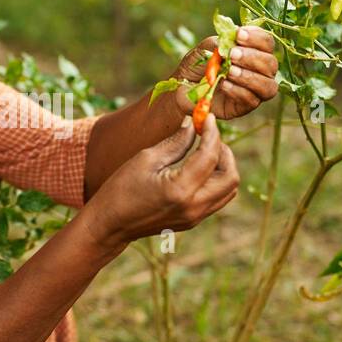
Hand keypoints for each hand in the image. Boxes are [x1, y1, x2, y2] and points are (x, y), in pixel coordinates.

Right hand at [82, 113, 240, 248]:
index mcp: (180, 190)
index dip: (212, 133)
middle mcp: (193, 207)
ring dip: (223, 167)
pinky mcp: (193, 221)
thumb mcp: (146, 159)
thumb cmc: (121, 189)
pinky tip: (199, 167)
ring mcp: (195, 217)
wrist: (110, 224)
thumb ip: (176, 143)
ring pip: (228, 189)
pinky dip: (216, 180)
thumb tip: (193, 126)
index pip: (210, 156)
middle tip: (208, 136)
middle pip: (230, 177)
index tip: (206, 117)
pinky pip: (217, 198)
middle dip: (224, 152)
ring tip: (205, 151)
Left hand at [171, 26, 278, 120]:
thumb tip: (231, 42)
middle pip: (271, 64)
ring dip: (250, 76)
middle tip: (232, 55)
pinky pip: (252, 100)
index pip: (267, 43)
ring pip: (268, 85)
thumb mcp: (203, 50)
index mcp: (252, 52)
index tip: (239, 34)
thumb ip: (218, 43)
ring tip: (229, 71)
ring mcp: (253, 90)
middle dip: (252, 57)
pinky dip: (239, 91)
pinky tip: (224, 85)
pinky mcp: (244, 107)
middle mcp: (258, 71)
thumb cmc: (196, 67)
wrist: (181, 89)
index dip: (257, 37)